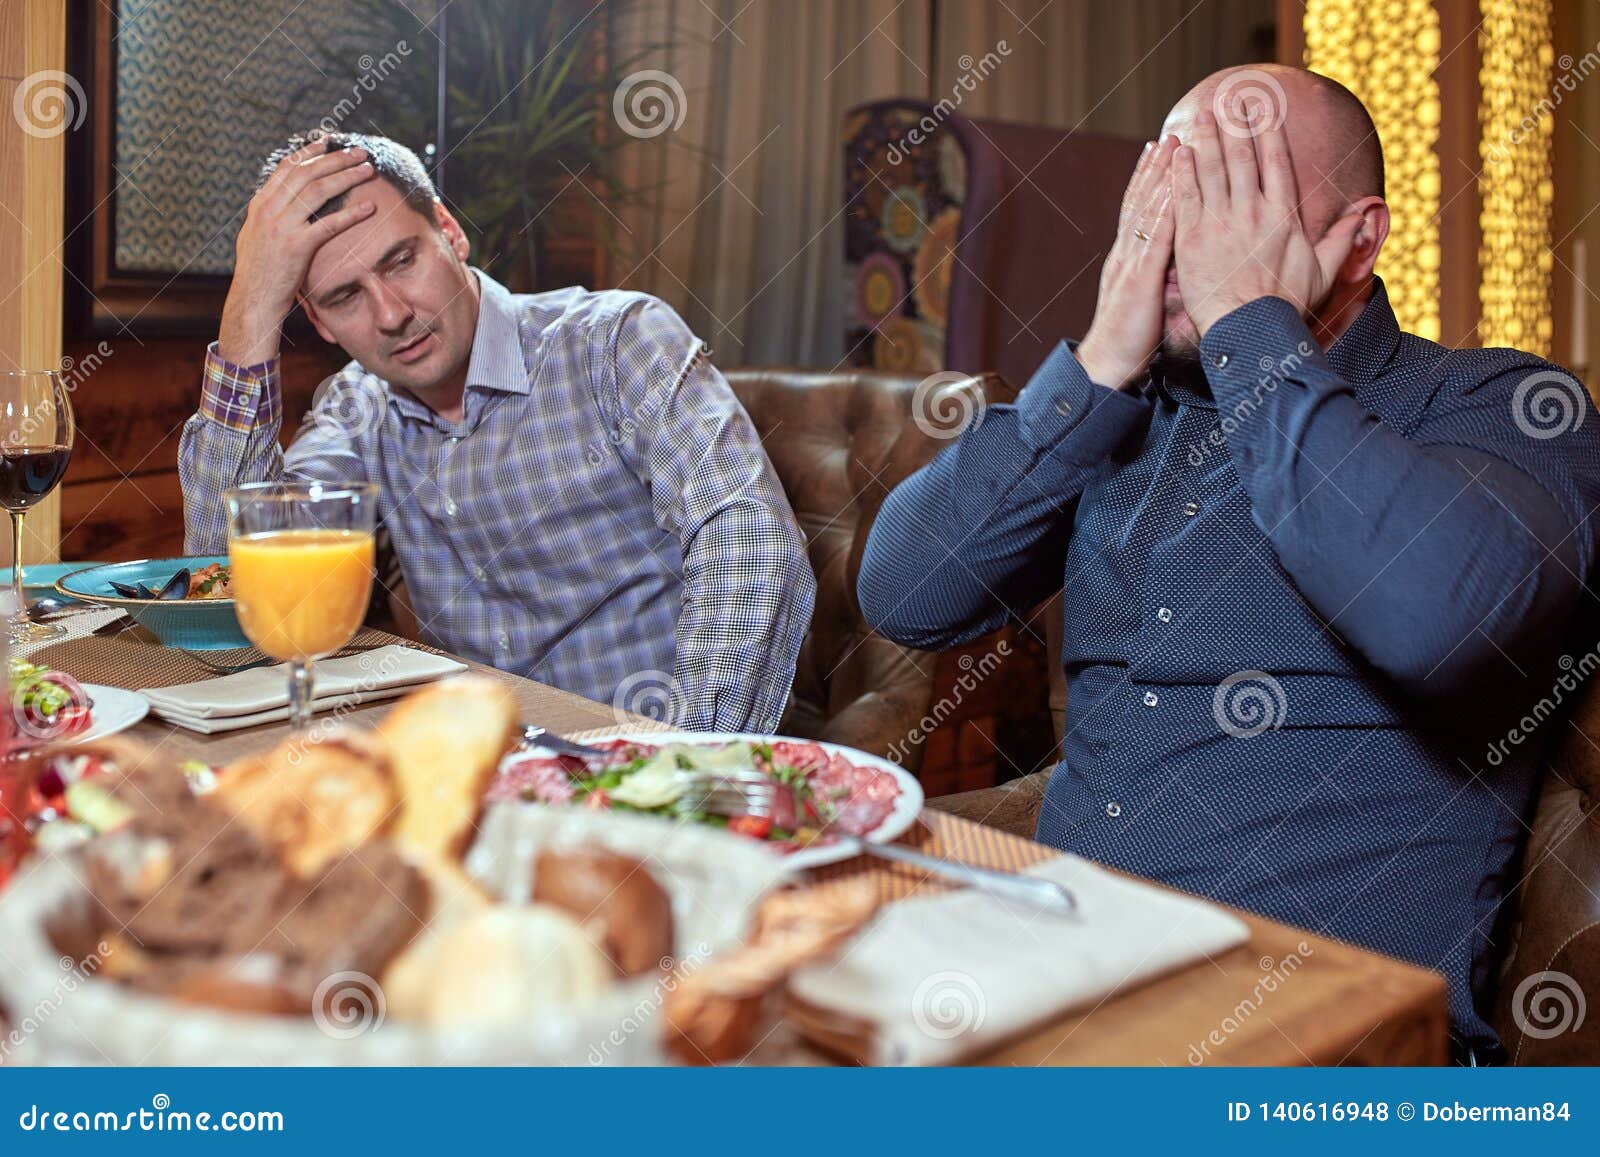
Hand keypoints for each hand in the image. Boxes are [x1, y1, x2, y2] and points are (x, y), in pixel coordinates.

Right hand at [217, 142, 378, 366]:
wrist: (252, 299)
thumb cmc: (260, 272)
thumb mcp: (257, 236)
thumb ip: (269, 215)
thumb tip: (280, 199)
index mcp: (260, 204)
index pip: (287, 168)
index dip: (309, 153)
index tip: (328, 141)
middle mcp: (269, 209)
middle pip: (307, 173)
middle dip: (336, 159)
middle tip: (360, 152)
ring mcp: (281, 227)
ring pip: (318, 191)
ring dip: (346, 177)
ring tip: (368, 170)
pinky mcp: (296, 247)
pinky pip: (328, 224)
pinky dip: (351, 214)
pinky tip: (369, 207)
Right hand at [1074, 134, 1177, 389]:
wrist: (1107, 364)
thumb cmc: (1131, 339)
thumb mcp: (1146, 300)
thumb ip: (1158, 276)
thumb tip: (1176, 262)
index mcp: (1129, 259)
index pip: (1140, 211)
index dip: (1150, 180)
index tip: (1162, 152)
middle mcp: (1126, 253)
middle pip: (1141, 201)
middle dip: (1156, 167)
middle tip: (1171, 134)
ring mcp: (1131, 263)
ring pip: (1146, 211)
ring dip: (1160, 177)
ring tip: (1173, 146)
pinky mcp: (1139, 279)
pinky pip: (1154, 239)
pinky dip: (1164, 211)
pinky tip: (1175, 189)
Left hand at [1170, 109, 1361, 336]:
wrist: (1251, 331)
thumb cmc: (1285, 306)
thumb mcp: (1323, 271)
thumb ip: (1342, 239)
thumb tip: (1365, 214)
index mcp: (1283, 215)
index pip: (1276, 161)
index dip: (1269, 131)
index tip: (1264, 108)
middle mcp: (1252, 211)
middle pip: (1243, 156)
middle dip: (1237, 124)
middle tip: (1230, 98)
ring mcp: (1220, 222)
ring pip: (1212, 169)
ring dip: (1208, 138)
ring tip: (1204, 115)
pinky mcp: (1192, 237)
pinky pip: (1186, 195)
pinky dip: (1183, 171)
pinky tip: (1180, 151)